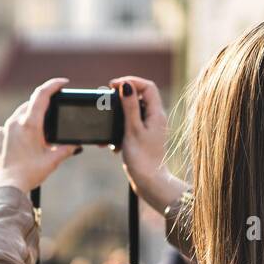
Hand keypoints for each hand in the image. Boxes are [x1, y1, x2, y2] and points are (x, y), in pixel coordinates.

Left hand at [0, 78, 79, 192]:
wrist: (4, 189)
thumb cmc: (29, 175)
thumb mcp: (52, 162)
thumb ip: (66, 149)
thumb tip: (75, 144)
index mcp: (29, 124)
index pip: (42, 95)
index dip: (53, 85)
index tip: (61, 82)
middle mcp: (12, 124)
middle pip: (27, 108)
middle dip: (39, 112)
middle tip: (48, 126)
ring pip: (13, 122)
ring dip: (23, 128)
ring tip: (30, 146)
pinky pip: (1, 135)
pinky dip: (9, 139)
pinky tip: (14, 153)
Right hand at [108, 76, 187, 214]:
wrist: (149, 182)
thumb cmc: (142, 158)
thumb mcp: (132, 129)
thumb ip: (129, 106)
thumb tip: (126, 85)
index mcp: (156, 114)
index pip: (147, 86)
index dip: (130, 81)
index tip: (112, 85)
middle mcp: (155, 118)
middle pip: (139, 97)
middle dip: (121, 99)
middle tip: (107, 102)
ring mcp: (150, 128)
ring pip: (132, 113)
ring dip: (118, 117)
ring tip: (107, 127)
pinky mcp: (143, 138)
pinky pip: (130, 127)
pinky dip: (119, 131)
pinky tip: (112, 144)